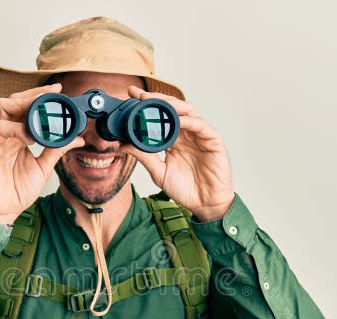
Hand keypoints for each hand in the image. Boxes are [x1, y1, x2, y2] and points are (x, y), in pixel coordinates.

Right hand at [0, 83, 85, 223]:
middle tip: (52, 93)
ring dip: (22, 104)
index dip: (40, 95)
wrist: (4, 211)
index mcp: (17, 135)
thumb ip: (57, 150)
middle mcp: (4, 133)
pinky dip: (14, 129)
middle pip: (13, 101)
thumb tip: (78, 138)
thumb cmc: (18, 190)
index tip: (59, 90)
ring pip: (1, 107)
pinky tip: (28, 137)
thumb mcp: (44, 167)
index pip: (26, 106)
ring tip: (40, 112)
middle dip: (33, 94)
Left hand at [119, 86, 234, 220]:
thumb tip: (123, 144)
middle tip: (140, 95)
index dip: (147, 105)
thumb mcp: (159, 172)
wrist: (205, 205)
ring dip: (172, 105)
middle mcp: (186, 134)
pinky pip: (201, 126)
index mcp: (174, 140)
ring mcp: (200, 136)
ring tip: (157, 102)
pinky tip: (178, 120)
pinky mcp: (213, 141)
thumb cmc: (185, 190)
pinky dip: (189, 121)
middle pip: (173, 109)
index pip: (160, 117)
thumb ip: (144, 157)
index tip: (130, 96)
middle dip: (157, 99)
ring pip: (188, 112)